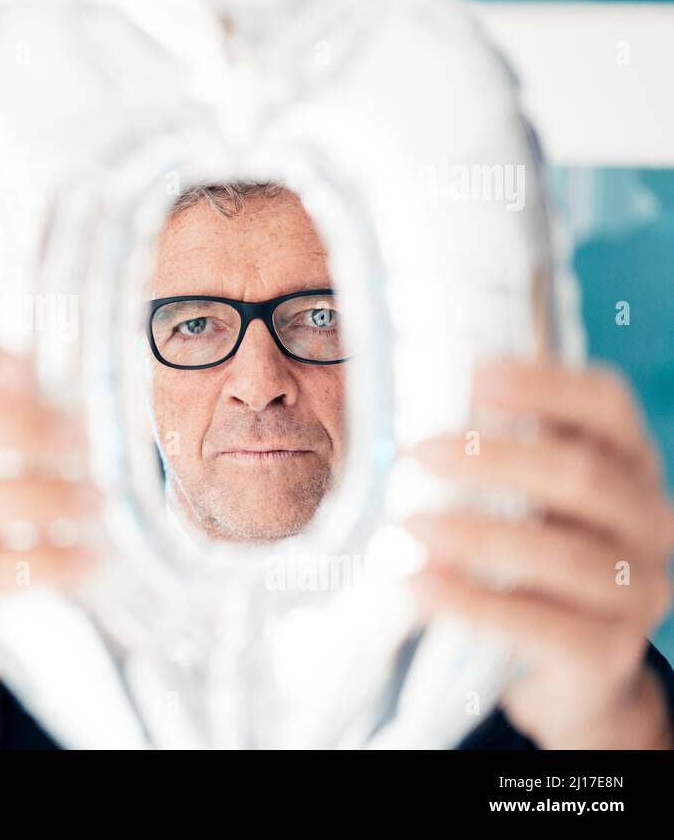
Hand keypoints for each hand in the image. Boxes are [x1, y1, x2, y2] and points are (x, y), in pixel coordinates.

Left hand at [403, 358, 673, 748]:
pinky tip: (417, 583)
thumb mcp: (519, 499)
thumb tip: (397, 410)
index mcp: (625, 463)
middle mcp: (647, 520)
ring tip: (409, 524)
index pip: (607, 405)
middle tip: (420, 451)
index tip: (475, 376)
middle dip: (496, 460)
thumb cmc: (525, 558)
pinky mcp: (606, 651)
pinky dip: (472, 601)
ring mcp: (636, 590)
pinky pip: (540, 624)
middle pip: (583, 475)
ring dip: (478, 534)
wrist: (562, 667)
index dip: (546, 385)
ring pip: (563, 554)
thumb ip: (486, 457)